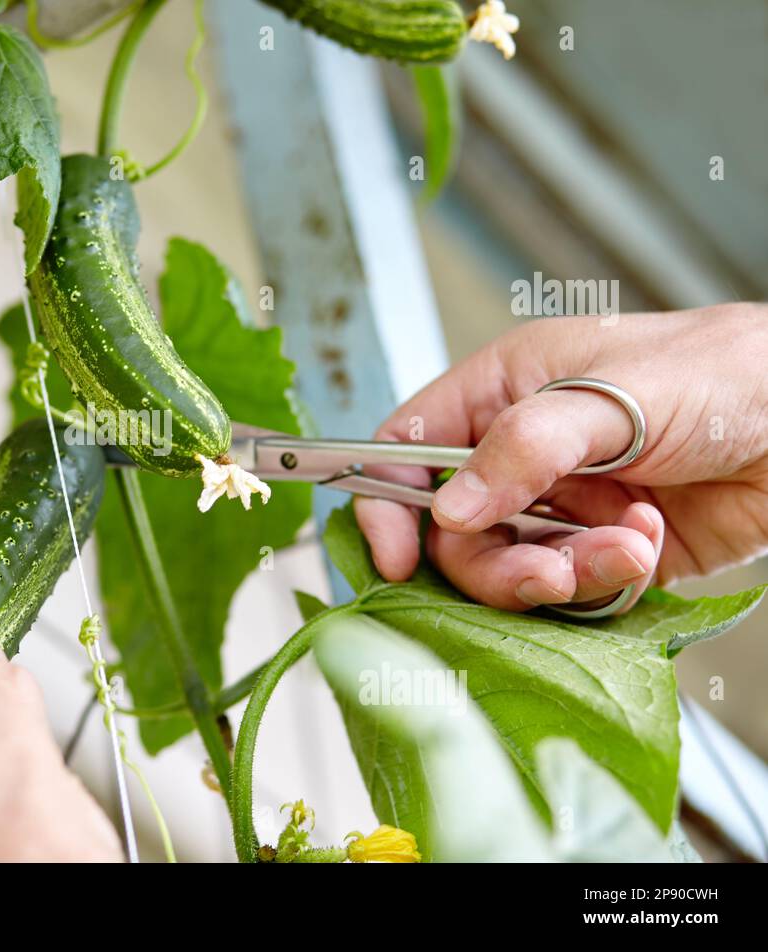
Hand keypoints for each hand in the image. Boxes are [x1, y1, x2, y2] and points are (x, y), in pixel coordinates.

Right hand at [354, 303, 767, 611]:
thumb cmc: (724, 373)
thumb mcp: (615, 394)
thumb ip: (524, 447)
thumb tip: (449, 509)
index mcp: (503, 391)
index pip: (408, 448)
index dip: (387, 502)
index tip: (394, 557)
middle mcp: (518, 454)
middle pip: (452, 531)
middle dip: (496, 560)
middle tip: (551, 569)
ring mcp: (559, 505)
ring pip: (508, 568)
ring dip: (560, 572)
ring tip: (623, 551)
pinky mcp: (601, 553)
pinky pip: (568, 592)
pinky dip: (603, 582)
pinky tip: (645, 546)